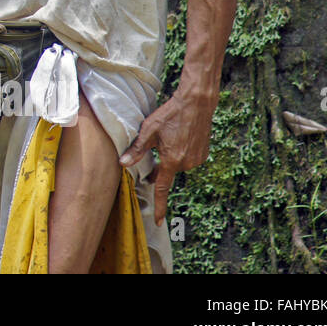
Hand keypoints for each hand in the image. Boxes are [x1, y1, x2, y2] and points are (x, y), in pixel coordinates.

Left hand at [119, 88, 217, 224]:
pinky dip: (181, 153)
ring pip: (177, 165)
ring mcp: (197, 160)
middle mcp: (186, 164)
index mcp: (172, 161)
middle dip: (159, 167)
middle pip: (167, 172)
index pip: (162, 188)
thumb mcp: (149, 130)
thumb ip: (137, 149)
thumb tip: (123, 163)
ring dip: (170, 158)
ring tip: (170, 136)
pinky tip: (179, 137)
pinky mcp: (203, 155)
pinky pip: (187, 159)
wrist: (196, 103)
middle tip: (156, 148)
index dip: (159, 206)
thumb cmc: (170, 114)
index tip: (158, 222)